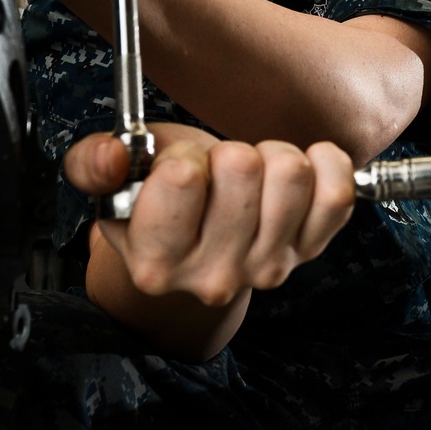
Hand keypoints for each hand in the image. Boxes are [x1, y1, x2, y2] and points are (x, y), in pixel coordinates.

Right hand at [65, 123, 354, 308]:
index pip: (184, 179)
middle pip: (242, 168)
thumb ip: (93, 164)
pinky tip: (298, 167)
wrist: (194, 245)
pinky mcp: (309, 251)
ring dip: (271, 156)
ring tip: (249, 172)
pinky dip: (324, 163)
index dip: (181, 158)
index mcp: (155, 261)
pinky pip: (337, 193)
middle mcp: (214, 276)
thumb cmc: (153, 203)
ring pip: (292, 175)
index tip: (177, 171)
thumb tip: (110, 156)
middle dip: (226, 153)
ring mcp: (266, 267)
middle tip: (215, 172)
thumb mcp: (112, 182)